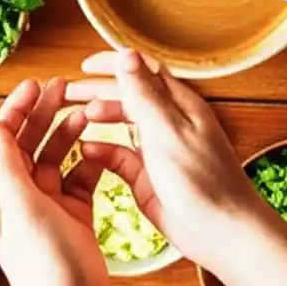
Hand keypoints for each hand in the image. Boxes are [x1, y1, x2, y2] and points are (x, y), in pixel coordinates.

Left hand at [0, 78, 110, 285]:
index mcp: (0, 195)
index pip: (4, 141)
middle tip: (63, 85)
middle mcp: (22, 198)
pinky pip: (81, 177)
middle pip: (30, 144)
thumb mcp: (23, 209)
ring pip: (58, 157)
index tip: (35, 85)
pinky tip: (101, 144)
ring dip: (69, 132)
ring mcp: (50, 207)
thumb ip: (6, 164)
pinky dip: (91, 158)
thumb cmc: (45, 267)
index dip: (17, 110)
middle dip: (44, 113)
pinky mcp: (76, 216)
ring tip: (86, 110)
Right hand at [67, 50, 286, 285]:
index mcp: (179, 104)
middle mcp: (169, 122)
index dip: (114, 63)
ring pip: (123, 125)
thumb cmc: (202, 179)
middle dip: (97, 90)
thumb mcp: (167, 131)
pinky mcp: (149, 176)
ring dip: (98, 118)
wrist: (221, 231)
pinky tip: (86, 151)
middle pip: (128, 95)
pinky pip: (121, 157)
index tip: (85, 64)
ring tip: (71, 117)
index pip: (144, 70)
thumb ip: (144, 93)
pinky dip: (103, 151)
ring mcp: (159, 149)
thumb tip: (126, 54)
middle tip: (65, 92)